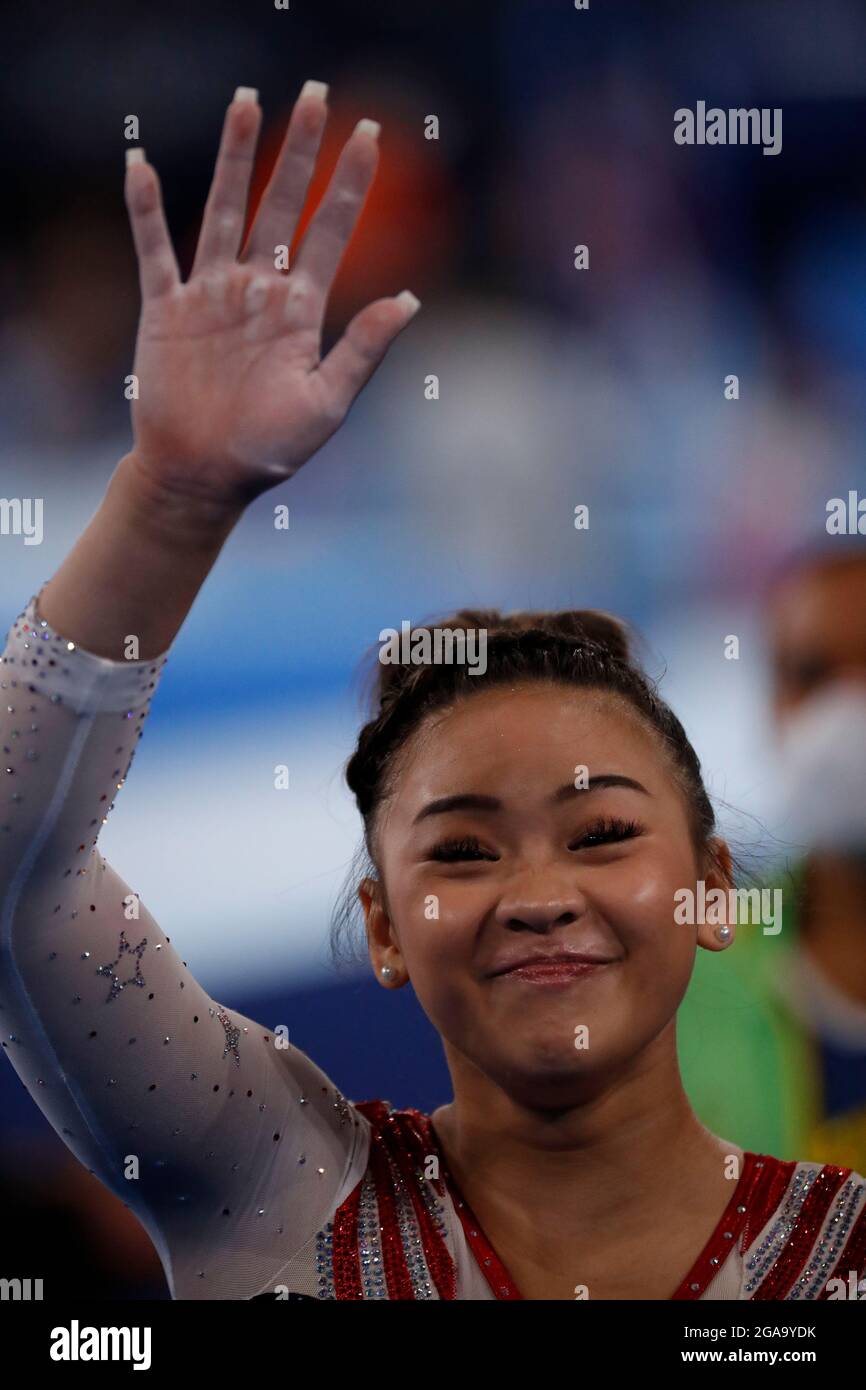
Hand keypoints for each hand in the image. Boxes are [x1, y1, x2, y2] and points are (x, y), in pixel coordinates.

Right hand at [123, 82, 419, 510]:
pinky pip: (154, 251)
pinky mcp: (167, 311)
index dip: (350, 184)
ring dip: (234, 157)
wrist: (205, 478)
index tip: (371, 135)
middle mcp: (259, 291)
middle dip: (299, 151)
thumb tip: (410, 298)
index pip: (331, 232)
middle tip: (316, 94)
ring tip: (245, 101)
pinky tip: (141, 166)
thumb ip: (362, 348)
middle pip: (282, 205)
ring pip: (224, 211)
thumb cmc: (270, 449)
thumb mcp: (328, 402)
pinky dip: (146, 212)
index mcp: (301, 310)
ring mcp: (213, 296)